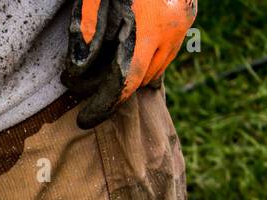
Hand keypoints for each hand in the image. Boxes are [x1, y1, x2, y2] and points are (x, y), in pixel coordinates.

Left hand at [63, 0, 196, 128]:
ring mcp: (184, 22)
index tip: (84, 120)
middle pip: (143, 80)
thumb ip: (85, 35)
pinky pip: (167, 50)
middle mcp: (173, 30)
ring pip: (158, 68)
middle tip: (85, 91)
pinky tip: (126, 53)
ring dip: (132, 76)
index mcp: (149, 29)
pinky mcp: (188, 13)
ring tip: (103, 74)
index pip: (126, 83)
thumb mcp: (93, 1)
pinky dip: (147, 59)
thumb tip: (79, 73)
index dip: (103, 106)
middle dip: (113, 91)